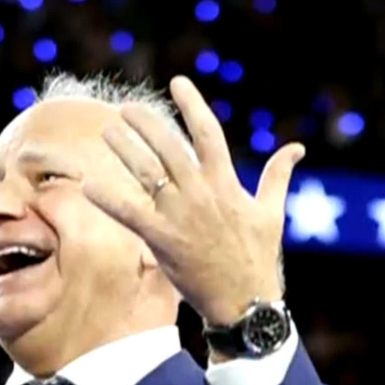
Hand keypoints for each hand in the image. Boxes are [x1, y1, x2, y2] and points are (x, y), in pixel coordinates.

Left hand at [84, 75, 304, 325]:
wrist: (246, 302)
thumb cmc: (258, 259)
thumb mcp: (272, 213)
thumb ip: (278, 176)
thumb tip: (296, 148)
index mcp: (226, 183)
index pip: (207, 132)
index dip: (191, 104)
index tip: (177, 83)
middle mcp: (202, 194)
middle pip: (169, 147)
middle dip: (147, 124)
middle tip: (126, 108)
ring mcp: (181, 216)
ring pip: (147, 174)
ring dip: (125, 150)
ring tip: (107, 132)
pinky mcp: (163, 240)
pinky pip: (129, 214)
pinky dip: (108, 198)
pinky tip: (88, 184)